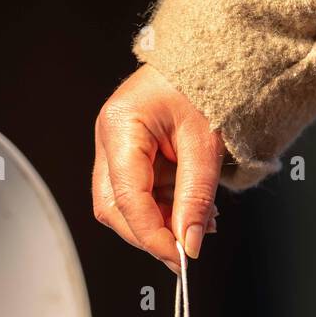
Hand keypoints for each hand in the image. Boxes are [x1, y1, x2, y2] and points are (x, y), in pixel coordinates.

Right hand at [93, 64, 222, 272]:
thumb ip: (196, 196)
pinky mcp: (129, 156)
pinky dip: (166, 210)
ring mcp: (115, 147)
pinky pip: (140, 195)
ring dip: (161, 224)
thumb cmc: (202, 85)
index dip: (152, 235)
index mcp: (121, 125)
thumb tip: (189, 242)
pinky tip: (192, 211)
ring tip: (200, 223)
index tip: (180, 256)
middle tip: (188, 249)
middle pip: (115, 207)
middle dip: (151, 234)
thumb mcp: (206, 144)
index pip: (128, 197)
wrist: (204, 60)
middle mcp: (109, 137)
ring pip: (125, 206)